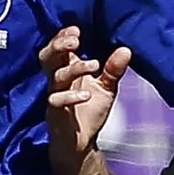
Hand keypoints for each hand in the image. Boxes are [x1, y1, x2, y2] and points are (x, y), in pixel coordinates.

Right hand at [40, 26, 126, 165]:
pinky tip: (86, 95)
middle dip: (58, 45)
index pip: (59, 48)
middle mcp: (58, 80)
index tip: (76, 30)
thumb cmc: (89, 111)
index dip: (63, 37)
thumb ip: (113, 70)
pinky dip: (70, 96)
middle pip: (48, 57)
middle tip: (75, 41)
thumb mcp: (106, 88)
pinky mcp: (54, 113)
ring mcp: (54, 96)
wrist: (81, 143)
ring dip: (73, 69)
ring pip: (55, 77)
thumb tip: (126, 49)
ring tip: (93, 65)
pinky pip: (56, 101)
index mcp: (67, 70)